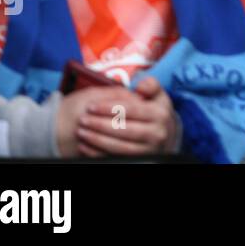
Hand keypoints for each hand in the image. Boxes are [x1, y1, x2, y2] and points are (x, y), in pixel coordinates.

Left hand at [58, 76, 178, 157]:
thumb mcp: (157, 95)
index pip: (130, 109)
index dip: (109, 108)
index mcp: (160, 114)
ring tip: (81, 131)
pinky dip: (97, 153)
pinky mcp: (139, 160)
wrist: (163, 134)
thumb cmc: (154, 111)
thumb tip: (141, 86)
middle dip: (99, 124)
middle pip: (123, 128)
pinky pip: (115, 158)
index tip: (91, 106)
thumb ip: (150, 85)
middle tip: (82, 119)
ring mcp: (148, 149)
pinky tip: (85, 146)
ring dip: (97, 139)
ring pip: (118, 146)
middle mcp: (157, 133)